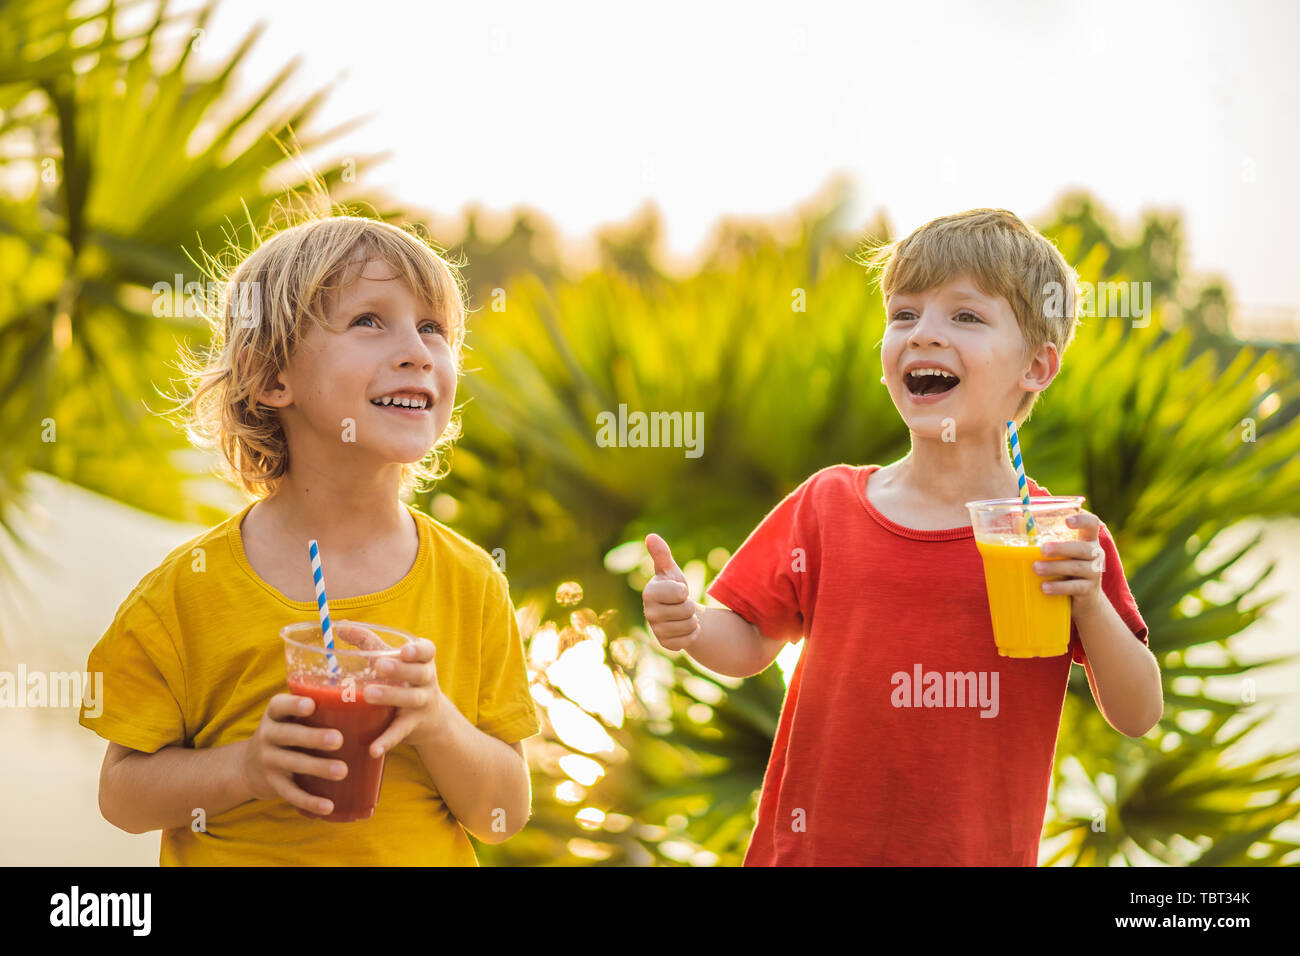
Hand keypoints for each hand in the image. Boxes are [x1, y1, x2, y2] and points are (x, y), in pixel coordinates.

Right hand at [241, 693, 347, 817]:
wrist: (249, 767)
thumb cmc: (287, 733)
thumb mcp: (290, 718)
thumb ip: (316, 710)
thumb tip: (366, 704)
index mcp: (275, 715)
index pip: (279, 706)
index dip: (294, 705)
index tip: (311, 705)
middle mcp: (267, 735)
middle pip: (288, 735)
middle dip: (313, 737)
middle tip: (338, 740)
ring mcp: (268, 761)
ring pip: (292, 763)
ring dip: (318, 768)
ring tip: (343, 771)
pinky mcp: (273, 784)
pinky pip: (291, 794)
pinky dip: (310, 801)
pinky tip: (328, 806)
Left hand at [347, 624, 445, 754]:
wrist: (428, 718)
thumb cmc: (402, 679)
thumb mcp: (391, 659)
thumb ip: (368, 642)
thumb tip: (340, 626)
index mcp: (422, 661)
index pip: (427, 651)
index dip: (418, 650)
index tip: (404, 650)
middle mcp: (426, 680)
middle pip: (419, 673)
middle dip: (401, 669)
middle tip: (380, 667)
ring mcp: (422, 704)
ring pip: (411, 699)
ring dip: (392, 696)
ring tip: (369, 695)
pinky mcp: (413, 726)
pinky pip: (401, 732)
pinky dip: (387, 740)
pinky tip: (373, 748)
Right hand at [643, 533, 701, 650]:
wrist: (678, 612)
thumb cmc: (673, 587)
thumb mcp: (670, 570)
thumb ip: (661, 554)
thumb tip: (651, 536)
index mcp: (649, 593)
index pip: (680, 593)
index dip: (684, 590)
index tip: (677, 590)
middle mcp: (649, 613)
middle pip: (687, 610)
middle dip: (690, 606)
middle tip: (681, 604)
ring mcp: (656, 630)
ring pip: (690, 625)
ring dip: (692, 619)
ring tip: (682, 615)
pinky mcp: (666, 644)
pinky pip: (690, 639)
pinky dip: (692, 633)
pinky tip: (683, 628)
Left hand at [1034, 510, 1105, 616]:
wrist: (1085, 599)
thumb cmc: (1067, 568)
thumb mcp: (1061, 553)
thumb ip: (1044, 537)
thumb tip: (1018, 521)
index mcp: (1088, 540)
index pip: (1092, 524)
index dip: (1082, 520)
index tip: (1067, 521)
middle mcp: (1095, 554)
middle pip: (1082, 548)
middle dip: (1061, 548)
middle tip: (1042, 549)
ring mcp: (1094, 573)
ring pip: (1077, 567)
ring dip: (1055, 567)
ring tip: (1036, 568)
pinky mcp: (1089, 590)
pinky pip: (1075, 587)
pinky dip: (1059, 587)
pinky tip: (1044, 587)